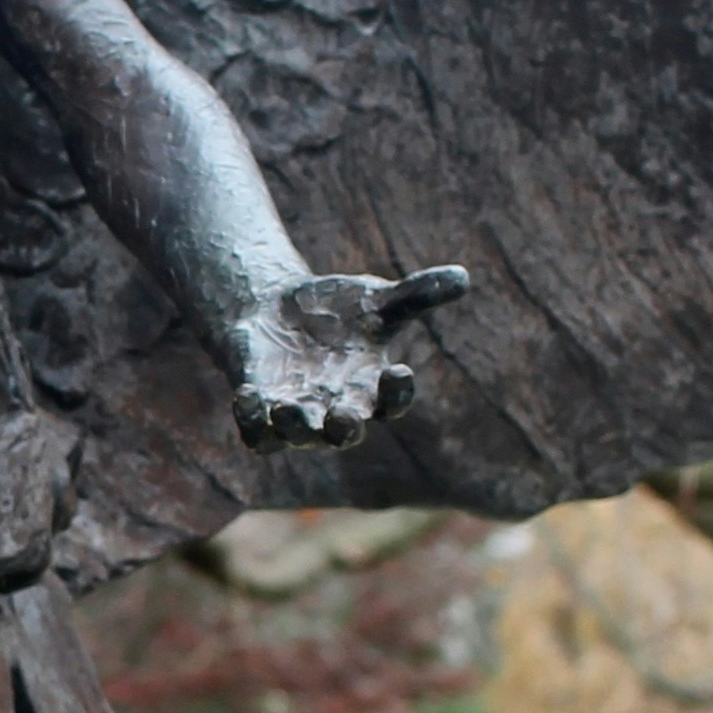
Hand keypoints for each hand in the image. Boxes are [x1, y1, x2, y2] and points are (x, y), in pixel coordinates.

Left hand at [225, 266, 469, 448]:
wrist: (276, 313)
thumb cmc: (336, 312)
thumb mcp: (375, 298)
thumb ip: (416, 295)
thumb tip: (463, 276)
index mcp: (369, 389)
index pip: (390, 403)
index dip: (396, 393)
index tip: (398, 370)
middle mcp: (334, 410)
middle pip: (345, 433)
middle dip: (344, 428)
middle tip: (344, 416)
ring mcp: (296, 414)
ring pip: (296, 436)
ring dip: (294, 426)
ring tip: (287, 408)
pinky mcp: (260, 410)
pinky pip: (256, 431)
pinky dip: (251, 419)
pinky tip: (248, 393)